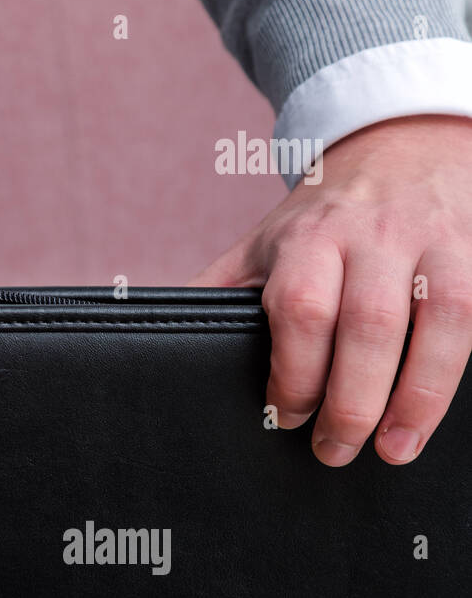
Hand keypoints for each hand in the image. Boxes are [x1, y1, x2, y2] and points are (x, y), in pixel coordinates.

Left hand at [193, 115, 471, 466]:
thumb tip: (156, 337)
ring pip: (441, 321)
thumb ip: (220, 291)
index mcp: (310, 238)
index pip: (301, 309)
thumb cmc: (324, 216)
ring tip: (393, 449)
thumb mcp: (264, 243)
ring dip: (419, 396)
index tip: (283, 416)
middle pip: (369, 324)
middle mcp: (375, 236)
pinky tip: (439, 412)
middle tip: (333, 449)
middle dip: (351, 399)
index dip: (293, 372)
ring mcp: (437, 243)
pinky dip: (460, 369)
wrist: (402, 147)